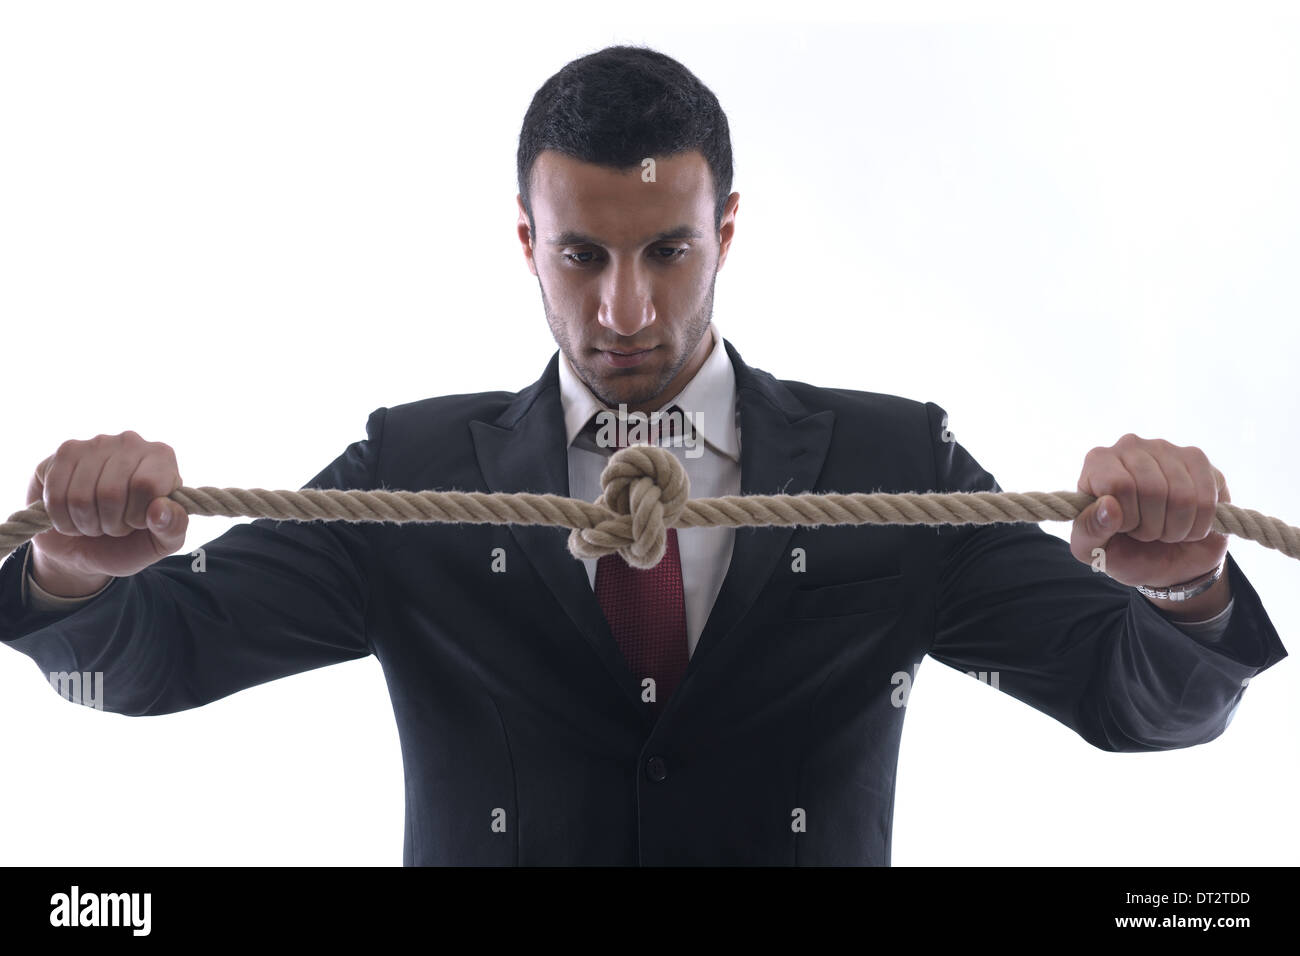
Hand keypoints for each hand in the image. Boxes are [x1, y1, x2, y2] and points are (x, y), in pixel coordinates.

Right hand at [26, 431, 188, 593]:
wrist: (86, 547)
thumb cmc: (130, 542)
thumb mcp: (160, 542)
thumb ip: (172, 529)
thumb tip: (161, 509)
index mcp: (162, 458)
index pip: (146, 484)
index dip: (136, 515)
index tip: (137, 522)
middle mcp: (130, 442)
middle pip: (111, 492)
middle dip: (110, 524)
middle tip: (114, 525)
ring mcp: (94, 444)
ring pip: (80, 497)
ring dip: (86, 523)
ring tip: (95, 521)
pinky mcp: (63, 454)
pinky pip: (54, 497)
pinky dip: (63, 520)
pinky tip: (73, 515)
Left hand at [1069, 434, 1228, 588]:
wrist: (1164, 561)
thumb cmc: (1122, 549)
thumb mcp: (1093, 549)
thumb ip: (1090, 530)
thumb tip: (1109, 506)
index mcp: (1098, 462)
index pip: (1119, 484)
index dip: (1128, 518)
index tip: (1125, 528)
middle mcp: (1131, 445)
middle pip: (1153, 489)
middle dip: (1152, 527)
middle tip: (1146, 533)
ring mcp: (1168, 449)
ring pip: (1183, 496)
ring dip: (1176, 528)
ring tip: (1165, 530)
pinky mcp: (1199, 461)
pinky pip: (1208, 499)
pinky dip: (1199, 526)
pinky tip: (1188, 525)